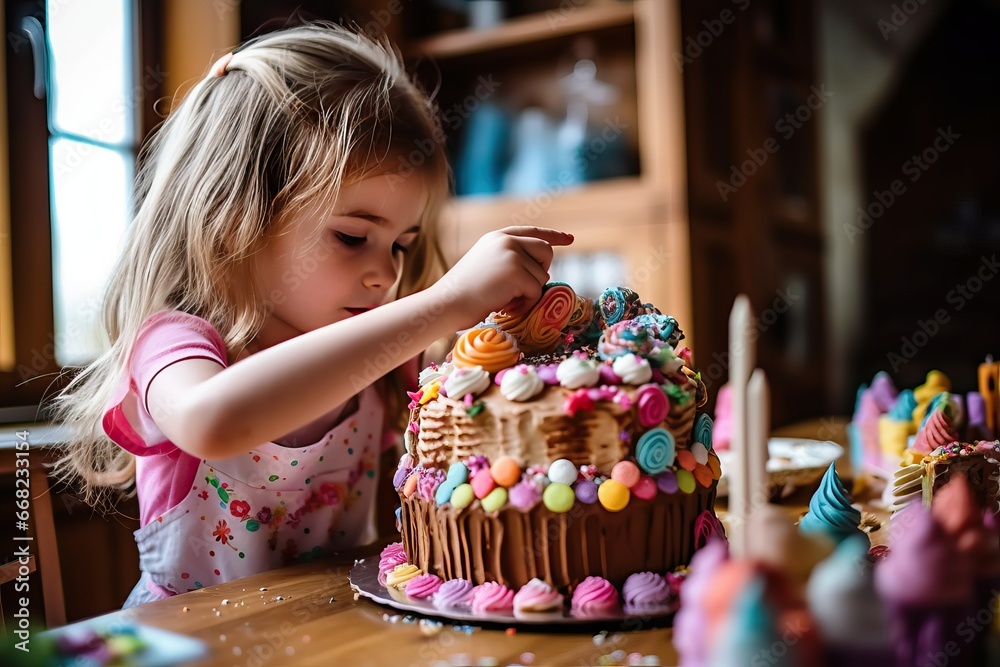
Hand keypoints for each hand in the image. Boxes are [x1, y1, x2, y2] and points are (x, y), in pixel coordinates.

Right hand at [433, 226, 573, 324]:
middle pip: (545, 250)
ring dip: (528, 294)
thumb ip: (510, 260)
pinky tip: (506, 305)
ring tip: (504, 299)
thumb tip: (541, 270)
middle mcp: (507, 241)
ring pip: (542, 276)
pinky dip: (525, 304)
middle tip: (523, 288)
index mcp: (498, 237)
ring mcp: (512, 254)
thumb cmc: (463, 293)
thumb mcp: (486, 265)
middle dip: (541, 272)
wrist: (447, 303)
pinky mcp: (516, 272)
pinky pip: (536, 291)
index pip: (532, 232)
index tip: (569, 238)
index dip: (553, 235)